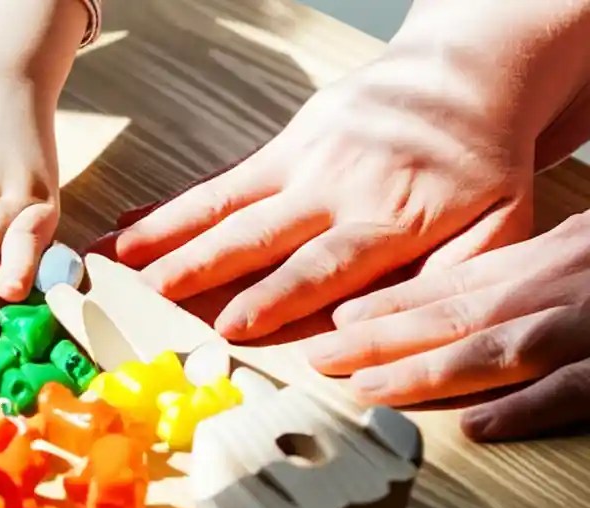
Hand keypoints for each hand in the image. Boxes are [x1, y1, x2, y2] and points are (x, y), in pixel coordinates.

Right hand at [105, 47, 536, 340]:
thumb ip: (455, 275)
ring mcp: (301, 162)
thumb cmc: (481, 166)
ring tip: (110, 262)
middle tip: (145, 297)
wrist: (465, 77)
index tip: (231, 326)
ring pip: (222, 206)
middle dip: (196, 270)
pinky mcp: (281, 145)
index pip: (326, 265)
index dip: (277, 296)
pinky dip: (171, 206)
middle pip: (256, 235)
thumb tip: (383, 323)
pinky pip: (219, 182)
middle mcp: (336, 187)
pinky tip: (129, 225)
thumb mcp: (501, 223)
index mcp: (393, 217)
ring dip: (163, 237)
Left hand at [302, 211, 589, 440]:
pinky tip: (475, 426)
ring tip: (364, 387)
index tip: (337, 319)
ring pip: (496, 346)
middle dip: (380, 337)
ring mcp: (588, 323)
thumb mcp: (588, 248)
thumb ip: (543, 268)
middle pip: (455, 313)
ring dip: (427, 370)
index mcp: (549, 257)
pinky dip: (525, 407)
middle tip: (316, 355)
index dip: (391, 304)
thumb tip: (485, 293)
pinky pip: (574, 387)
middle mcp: (557, 284)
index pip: (454, 282)